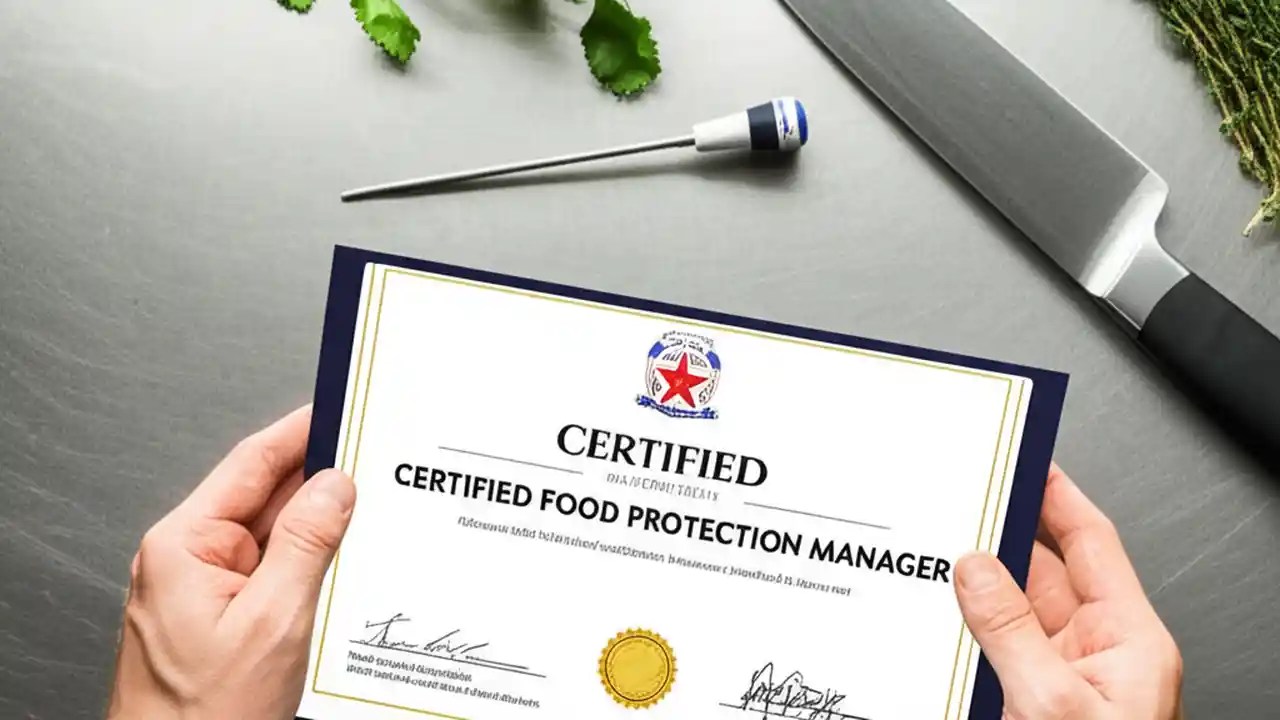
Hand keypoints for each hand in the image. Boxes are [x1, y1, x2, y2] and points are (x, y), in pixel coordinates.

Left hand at [107, 406, 355, 718]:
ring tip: (366, 520)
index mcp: (183, 546)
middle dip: (319, 483)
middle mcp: (188, 561)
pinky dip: (309, 566)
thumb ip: (306, 544)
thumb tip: (333, 487)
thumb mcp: (273, 622)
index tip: (336, 410)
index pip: (251, 465)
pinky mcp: (224, 617)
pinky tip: (340, 566)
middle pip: (266, 498)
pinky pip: (274, 574)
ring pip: (275, 538)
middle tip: (371, 463)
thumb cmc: (202, 718)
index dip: (299, 432)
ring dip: (318, 530)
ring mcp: (206, 590)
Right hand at [954, 464, 1181, 718]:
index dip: (1058, 493)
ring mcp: (1070, 681)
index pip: (1092, 542)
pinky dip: (972, 634)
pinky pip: (1002, 652)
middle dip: (1003, 543)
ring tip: (946, 577)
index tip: (1027, 461)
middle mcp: (1104, 657)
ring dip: (981, 596)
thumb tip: (976, 568)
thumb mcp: (1050, 700)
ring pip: (1017, 614)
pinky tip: (950, 627)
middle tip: (964, 514)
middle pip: (1046, 575)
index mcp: (1132, 642)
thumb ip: (1009, 630)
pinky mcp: (1038, 705)